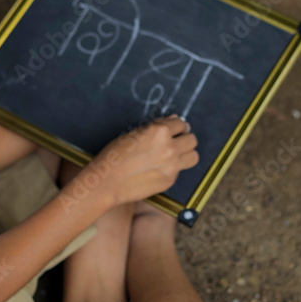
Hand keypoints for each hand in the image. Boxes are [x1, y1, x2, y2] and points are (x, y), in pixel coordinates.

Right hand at [80, 115, 198, 206]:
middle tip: (176, 141)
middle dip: (184, 138)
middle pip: (192, 139)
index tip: (175, 130)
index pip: (180, 123)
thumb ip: (157, 126)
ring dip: (187, 153)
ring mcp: (172, 166)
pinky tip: (160, 168)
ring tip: (176, 154)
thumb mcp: (135, 133)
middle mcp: (170, 148)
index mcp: (160, 132)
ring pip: (194, 156)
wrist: (107, 182)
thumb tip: (175, 119)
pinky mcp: (170, 180)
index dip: (177, 126)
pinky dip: (175, 167)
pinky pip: (180, 170)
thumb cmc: (116, 154)